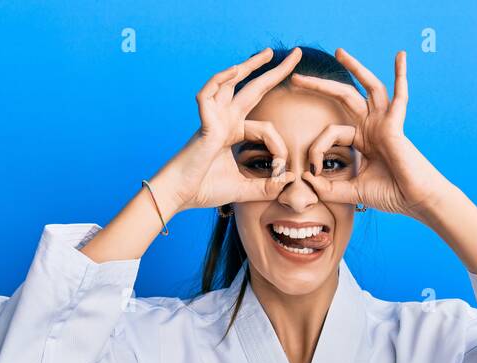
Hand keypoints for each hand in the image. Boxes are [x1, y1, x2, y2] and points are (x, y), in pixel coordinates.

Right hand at [160, 47, 302, 212]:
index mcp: (233, 133)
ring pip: (231, 83)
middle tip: (296, 55)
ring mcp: (214, 119)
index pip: (267, 128)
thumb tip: (290, 180)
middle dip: (274, 72)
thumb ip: (267, 187)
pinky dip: (219, 80)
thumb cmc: (205, 190)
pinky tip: (234, 70)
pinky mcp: (203, 123)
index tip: (281, 170)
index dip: (280, 148)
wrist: (180, 195)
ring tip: (268, 53)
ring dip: (249, 66)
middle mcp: (225, 121)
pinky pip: (208, 94)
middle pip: (253, 89)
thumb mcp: (244, 189)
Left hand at [288, 48, 451, 219]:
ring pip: (368, 87)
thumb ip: (328, 187)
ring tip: (338, 52)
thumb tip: (305, 178)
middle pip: (343, 97)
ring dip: (355, 67)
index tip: (312, 171)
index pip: (331, 132)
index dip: (316, 149)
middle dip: (320, 86)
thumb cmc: (390, 195)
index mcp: (362, 140)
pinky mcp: (396, 125)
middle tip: (296, 78)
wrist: (414, 201)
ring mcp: (384, 123)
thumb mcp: (351, 191)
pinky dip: (401, 75)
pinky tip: (400, 56)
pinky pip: (400, 96)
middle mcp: (372, 127)